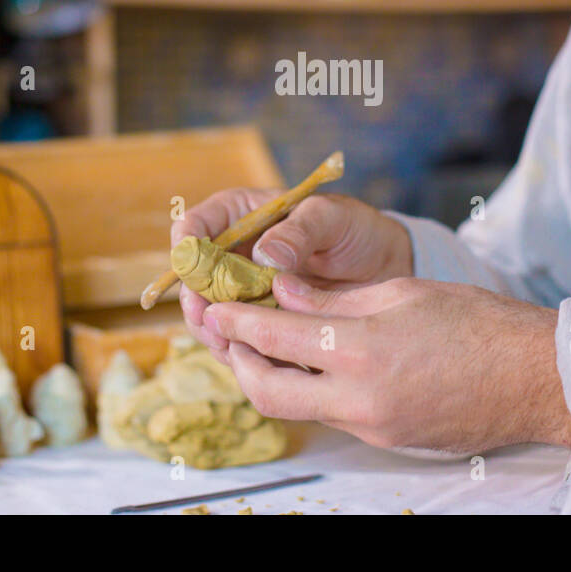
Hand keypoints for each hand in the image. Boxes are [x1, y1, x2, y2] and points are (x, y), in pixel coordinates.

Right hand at [174, 188, 412, 351]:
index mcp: (242, 216)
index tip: (189, 264)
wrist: (384, 266)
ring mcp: (244, 291)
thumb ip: (299, 232)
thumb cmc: (354, 230)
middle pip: (193, 277)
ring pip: (209, 313)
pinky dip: (238, 348)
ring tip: (228, 341)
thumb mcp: (331, 219)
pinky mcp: (260, 322)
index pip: (196, 224)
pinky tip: (250, 355)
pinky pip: (236, 338)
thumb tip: (266, 254)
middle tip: (205, 315)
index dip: (185, 244)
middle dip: (194, 297)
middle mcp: (234, 254)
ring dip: (213, 329)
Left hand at [201, 273, 570, 453]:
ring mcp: (372, 426)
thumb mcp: (401, 292)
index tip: (217, 305)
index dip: (237, 321)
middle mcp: (359, 398)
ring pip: (297, 407)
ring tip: (267, 346)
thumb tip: (283, 291)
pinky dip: (313, 390)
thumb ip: (335, 298)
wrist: (535, 378)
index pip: (275, 338)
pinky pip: (333, 416)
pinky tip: (317, 365)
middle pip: (267, 391)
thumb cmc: (478, 322)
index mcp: (361, 350)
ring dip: (271, 378)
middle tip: (230, 335)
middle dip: (237, 362)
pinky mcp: (387, 440)